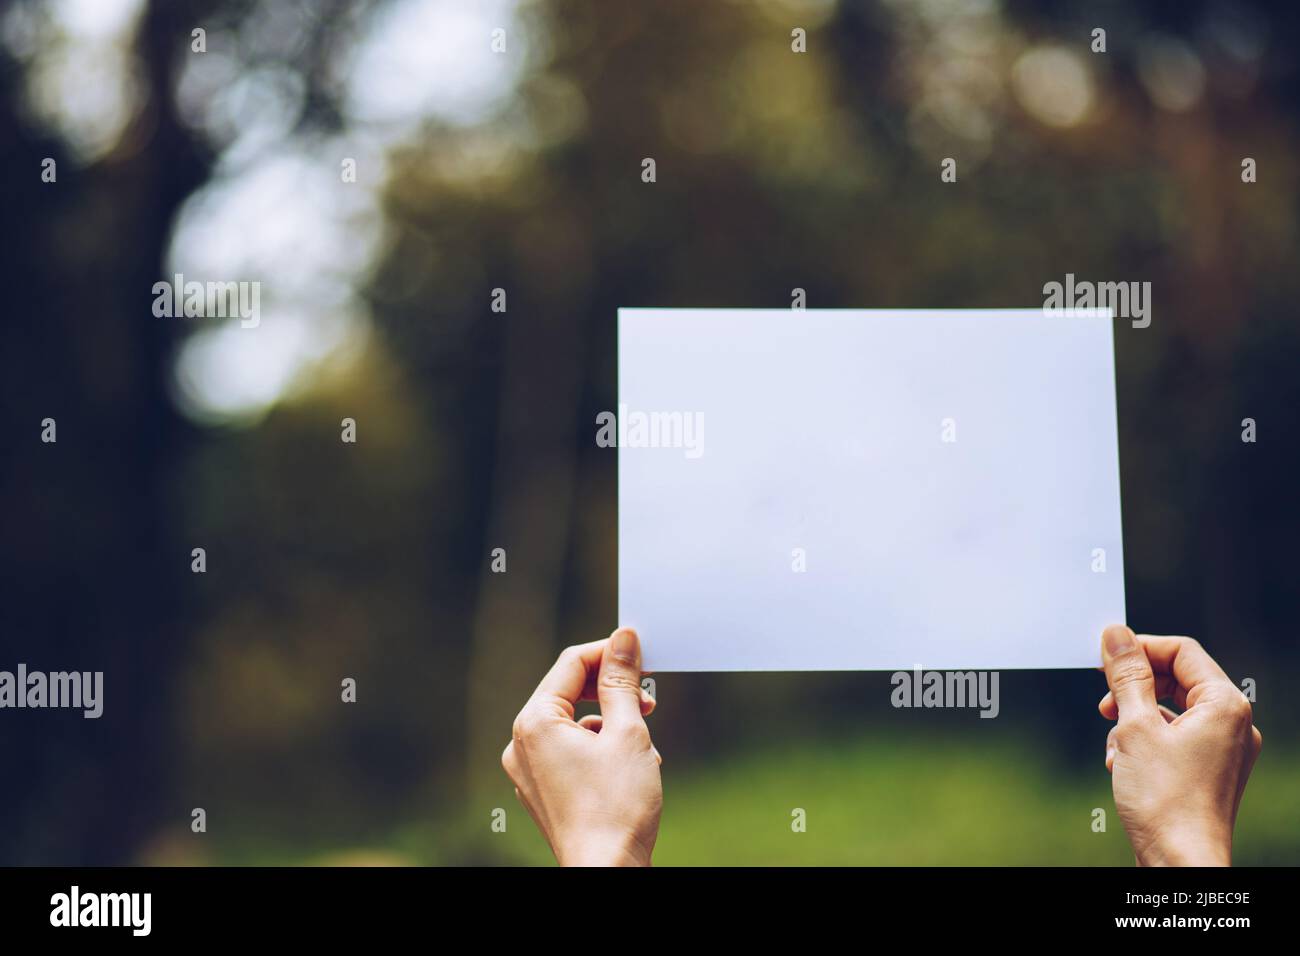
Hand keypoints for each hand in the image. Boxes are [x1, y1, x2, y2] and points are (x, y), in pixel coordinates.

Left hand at [502, 627, 661, 865]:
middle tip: (648, 700)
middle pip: (567, 694)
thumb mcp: (628, 732)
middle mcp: (521, 744)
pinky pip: (570, 753)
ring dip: (610, 725)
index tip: (642, 653)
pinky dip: (599, 750)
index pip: (571, 664)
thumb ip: (622, 681)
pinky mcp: (542, 793)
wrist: (607, 872)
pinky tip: (630, 769)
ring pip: (573, 725)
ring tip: (643, 746)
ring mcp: (528, 772)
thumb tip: (623, 639)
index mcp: (534, 723)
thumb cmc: (617, 807)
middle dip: (611, 692)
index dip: (609, 653)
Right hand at [1099, 625, 1261, 865]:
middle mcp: (1233, 724)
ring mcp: (1225, 750)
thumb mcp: (1135, 727)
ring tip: (1116, 746)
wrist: (1180, 863)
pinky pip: (1176, 738)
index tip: (1104, 659)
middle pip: (1178, 680)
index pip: (1181, 651)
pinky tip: (1124, 765)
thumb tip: (1116, 634)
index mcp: (1225, 705)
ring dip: (1135, 721)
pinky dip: (1146, 743)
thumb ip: (1126, 675)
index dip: (1139, 649)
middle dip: (1134, 690)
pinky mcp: (1210, 771)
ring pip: (1171, 711)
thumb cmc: (1165, 800)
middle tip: (1105, 704)